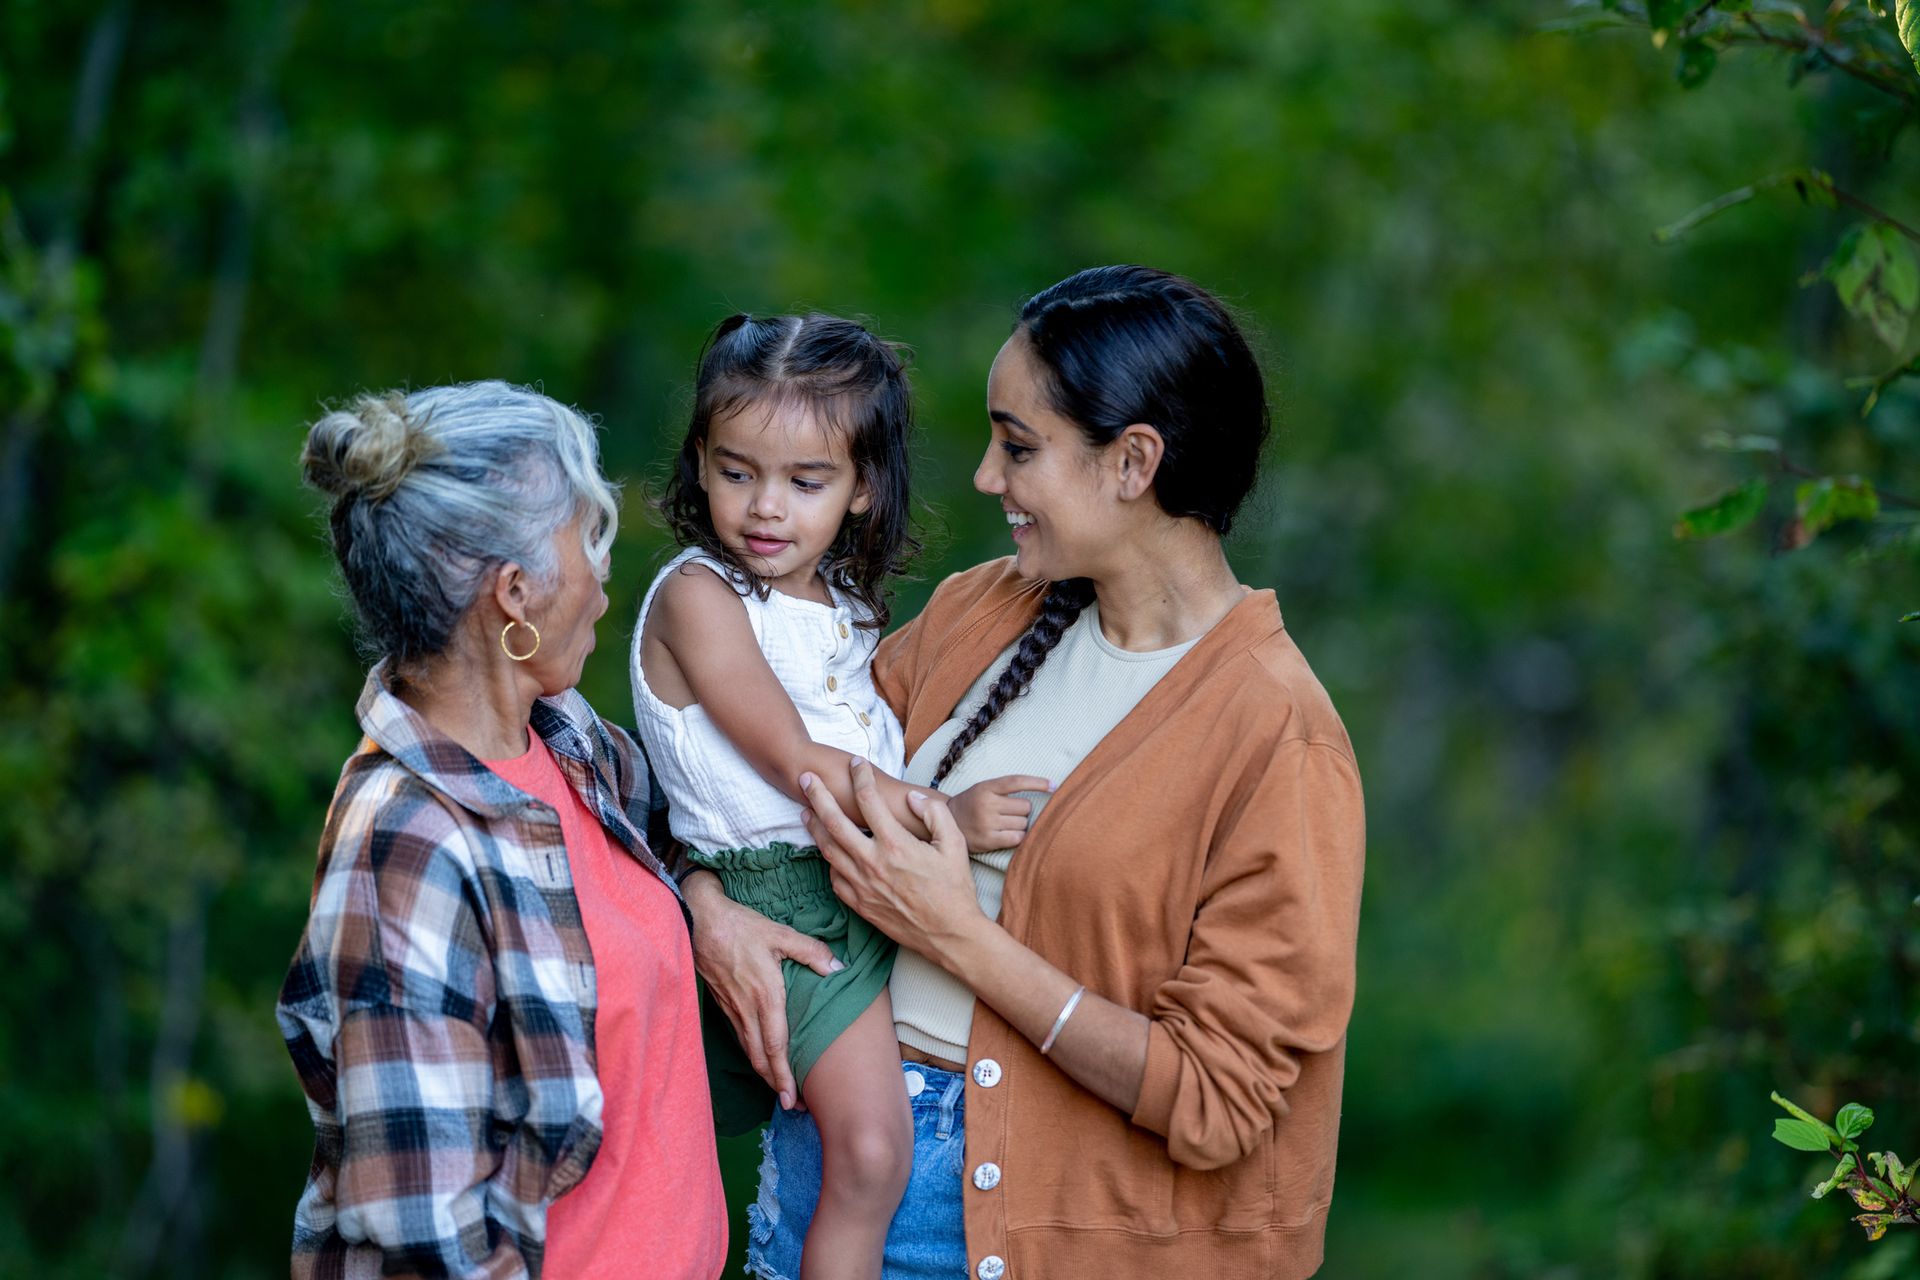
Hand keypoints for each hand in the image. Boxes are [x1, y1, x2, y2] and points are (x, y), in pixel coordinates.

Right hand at [681, 870, 841, 1110]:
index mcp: (765, 996)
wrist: (700, 922)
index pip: (776, 1046)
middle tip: (793, 1105)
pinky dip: (753, 1055)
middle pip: (761, 1058)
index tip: (793, 1099)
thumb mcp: (781, 934)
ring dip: (764, 1073)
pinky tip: (762, 1058)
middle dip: (776, 1085)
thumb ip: (812, 952)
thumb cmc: (741, 927)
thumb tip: (839, 968)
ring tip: (779, 1089)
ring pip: (749, 1051)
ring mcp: (733, 1010)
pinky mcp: (724, 1005)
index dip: (784, 1076)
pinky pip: (741, 1038)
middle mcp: (747, 1010)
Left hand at [800, 758, 985, 959]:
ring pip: (828, 850)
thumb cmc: (955, 889)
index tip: (856, 763)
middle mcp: (872, 863)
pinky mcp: (859, 904)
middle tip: (805, 778)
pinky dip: (828, 860)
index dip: (861, 776)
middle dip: (817, 796)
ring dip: (814, 827)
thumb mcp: (955, 844)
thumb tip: (912, 798)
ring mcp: (862, 885)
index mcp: (896, 844)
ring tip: (805, 811)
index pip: (869, 800)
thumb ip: (934, 814)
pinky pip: (834, 877)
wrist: (950, 935)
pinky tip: (828, 852)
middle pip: (834, 822)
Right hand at [949, 774, 1051, 852]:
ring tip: (1004, 824)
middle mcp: (987, 804)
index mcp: (986, 788)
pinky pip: (1017, 838)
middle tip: (1009, 813)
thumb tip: (1040, 794)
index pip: (1016, 782)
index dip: (1037, 783)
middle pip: (1025, 807)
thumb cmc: (972, 804)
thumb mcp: (983, 789)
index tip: (1053, 785)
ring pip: (1023, 823)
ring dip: (1020, 825)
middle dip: (1023, 810)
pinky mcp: (988, 840)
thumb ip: (1006, 790)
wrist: (947, 823)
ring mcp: (987, 823)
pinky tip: (1008, 835)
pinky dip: (1018, 837)